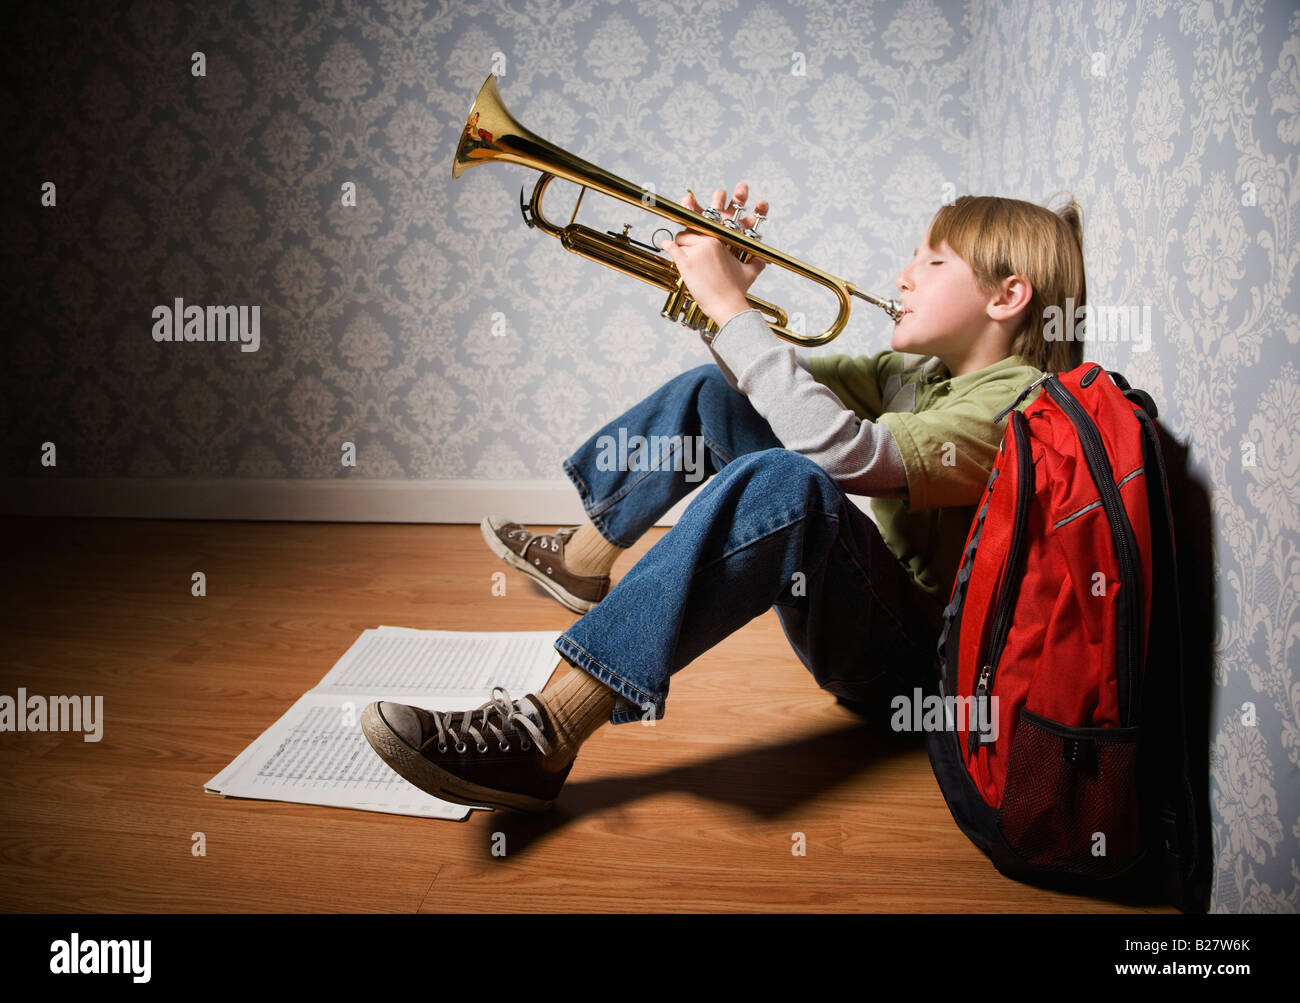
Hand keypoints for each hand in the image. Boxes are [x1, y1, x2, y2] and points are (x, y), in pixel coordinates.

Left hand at [658, 181, 769, 328]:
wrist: (728, 305)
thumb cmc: (736, 290)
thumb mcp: (749, 273)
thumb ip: (756, 263)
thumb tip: (763, 262)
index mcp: (723, 239)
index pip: (706, 222)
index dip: (698, 214)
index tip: (690, 201)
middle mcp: (710, 241)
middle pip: (692, 228)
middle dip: (688, 230)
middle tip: (684, 233)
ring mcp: (697, 251)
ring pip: (682, 238)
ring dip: (680, 244)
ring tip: (681, 251)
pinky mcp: (686, 263)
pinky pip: (672, 248)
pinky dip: (667, 245)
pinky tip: (665, 244)